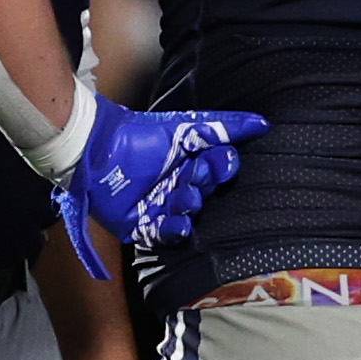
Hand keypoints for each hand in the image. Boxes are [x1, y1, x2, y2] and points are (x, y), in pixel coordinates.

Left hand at [54, 96, 266, 277]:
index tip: (223, 161)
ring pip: (185, 216)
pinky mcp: (138, 225)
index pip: (213, 171)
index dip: (221, 168)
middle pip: (201, 194)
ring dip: (190, 208)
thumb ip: (223, 127)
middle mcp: (174, 187)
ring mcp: (156, 207)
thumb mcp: (186, 127)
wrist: (97, 147)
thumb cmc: (141, 134)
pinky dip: (172, 231)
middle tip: (197, 175)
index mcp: (186, 164)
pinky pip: (160, 235)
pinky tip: (179, 224)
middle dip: (204, 186)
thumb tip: (263, 124)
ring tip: (186, 197)